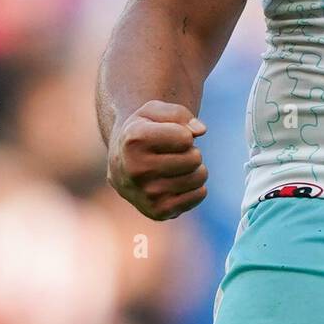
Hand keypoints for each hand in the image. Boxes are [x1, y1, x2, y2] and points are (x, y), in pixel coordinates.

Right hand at [108, 100, 207, 219]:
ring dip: (194, 169)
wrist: (123, 162)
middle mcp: (136, 170)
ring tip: (176, 167)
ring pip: (199, 177)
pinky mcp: (159, 212)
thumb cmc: (144, 131)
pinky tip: (177, 182)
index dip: (184, 134)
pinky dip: (194, 186)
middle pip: (194, 158)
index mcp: (133, 141)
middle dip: (191, 151)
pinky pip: (199, 195)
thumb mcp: (154, 111)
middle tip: (174, 153)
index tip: (169, 136)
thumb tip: (200, 131)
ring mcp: (146, 194)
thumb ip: (178, 113)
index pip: (186, 138)